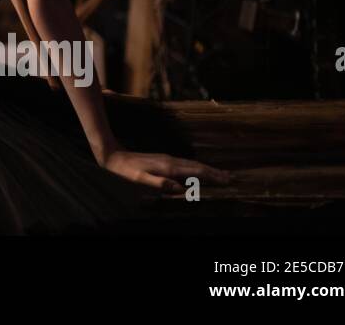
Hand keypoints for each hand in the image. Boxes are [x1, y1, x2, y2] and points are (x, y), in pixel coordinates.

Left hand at [99, 148, 232, 192]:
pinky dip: (196, 168)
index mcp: (168, 167)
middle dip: (215, 172)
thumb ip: (159, 183)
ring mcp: (167, 159)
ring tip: (221, 174)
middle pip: (197, 166)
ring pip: (192, 164)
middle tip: (231, 178)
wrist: (113, 156)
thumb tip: (179, 188)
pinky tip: (198, 172)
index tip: (227, 180)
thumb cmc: (125, 171)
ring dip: (207, 170)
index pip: (195, 171)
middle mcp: (170, 161)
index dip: (212, 176)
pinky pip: (185, 164)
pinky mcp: (163, 160)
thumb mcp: (139, 180)